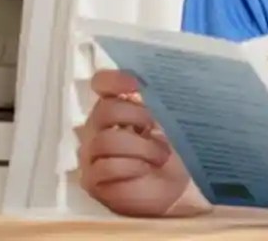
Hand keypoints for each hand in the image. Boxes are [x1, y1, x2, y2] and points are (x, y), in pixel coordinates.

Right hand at [77, 70, 204, 216]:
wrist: (176, 186)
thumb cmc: (172, 150)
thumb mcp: (172, 120)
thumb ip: (163, 100)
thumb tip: (166, 82)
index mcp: (116, 107)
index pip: (103, 83)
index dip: (116, 80)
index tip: (136, 84)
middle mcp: (98, 127)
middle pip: (104, 110)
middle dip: (136, 115)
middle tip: (155, 127)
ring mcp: (91, 154)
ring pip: (105, 140)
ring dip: (141, 147)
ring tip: (160, 155)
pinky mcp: (92, 180)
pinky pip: (106, 167)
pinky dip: (132, 167)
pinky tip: (145, 169)